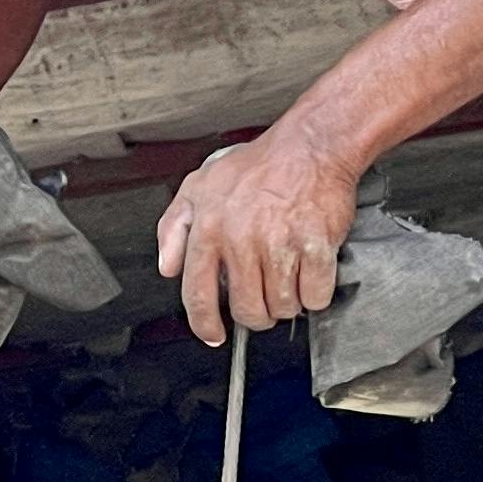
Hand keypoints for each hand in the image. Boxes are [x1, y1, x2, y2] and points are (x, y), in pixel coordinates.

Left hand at [159, 131, 360, 344]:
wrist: (309, 147)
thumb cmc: (258, 165)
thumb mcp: (200, 186)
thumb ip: (175, 227)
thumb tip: (168, 265)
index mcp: (209, 228)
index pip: (197, 293)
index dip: (205, 323)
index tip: (213, 334)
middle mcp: (241, 239)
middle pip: (248, 310)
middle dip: (258, 315)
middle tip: (264, 301)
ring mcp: (279, 244)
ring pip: (283, 307)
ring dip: (288, 303)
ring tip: (288, 279)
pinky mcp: (315, 246)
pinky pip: (315, 296)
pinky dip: (315, 294)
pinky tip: (310, 274)